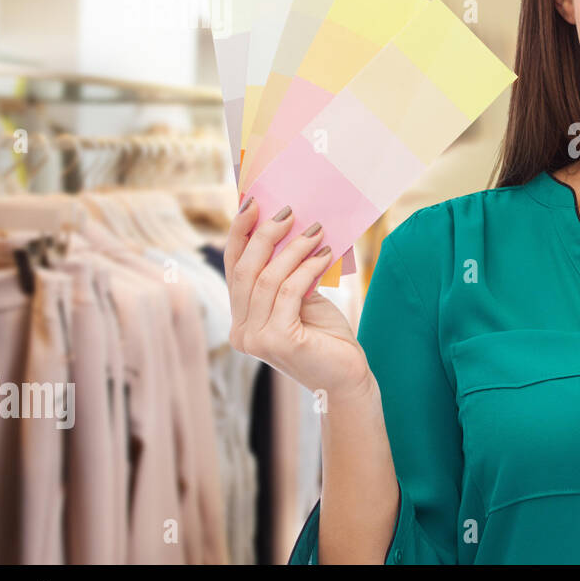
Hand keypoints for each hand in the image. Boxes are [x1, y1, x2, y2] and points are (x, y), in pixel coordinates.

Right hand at [224, 197, 370, 399]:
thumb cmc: (326, 338)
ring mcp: (255, 339)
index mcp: (241, 319)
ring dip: (293, 249)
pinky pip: (289, 291)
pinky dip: (307, 267)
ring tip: (316, 230)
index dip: (240, 234)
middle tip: (289, 212)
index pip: (233, 269)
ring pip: (267, 278)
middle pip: (244, 270)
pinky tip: (325, 253)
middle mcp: (240, 331)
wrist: (347, 378)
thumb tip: (289, 227)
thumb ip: (287, 275)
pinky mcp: (276, 341)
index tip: (252, 202)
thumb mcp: (302, 299)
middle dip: (265, 235)